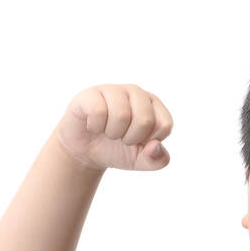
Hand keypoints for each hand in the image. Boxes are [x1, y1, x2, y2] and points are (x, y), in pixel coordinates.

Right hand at [55, 84, 173, 171]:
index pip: (164, 125)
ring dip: (112, 133)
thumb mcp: (140, 160)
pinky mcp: (92, 93)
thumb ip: (156, 160)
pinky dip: (96, 127)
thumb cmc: (117, 150)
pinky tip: (93, 125)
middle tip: (120, 137)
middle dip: (131, 139)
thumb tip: (155, 146)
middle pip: (145, 120)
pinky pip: (99, 111)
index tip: (137, 141)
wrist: (85, 152)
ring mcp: (114, 90)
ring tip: (107, 131)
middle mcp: (136, 93)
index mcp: (154, 105)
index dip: (149, 142)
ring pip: (121, 115)